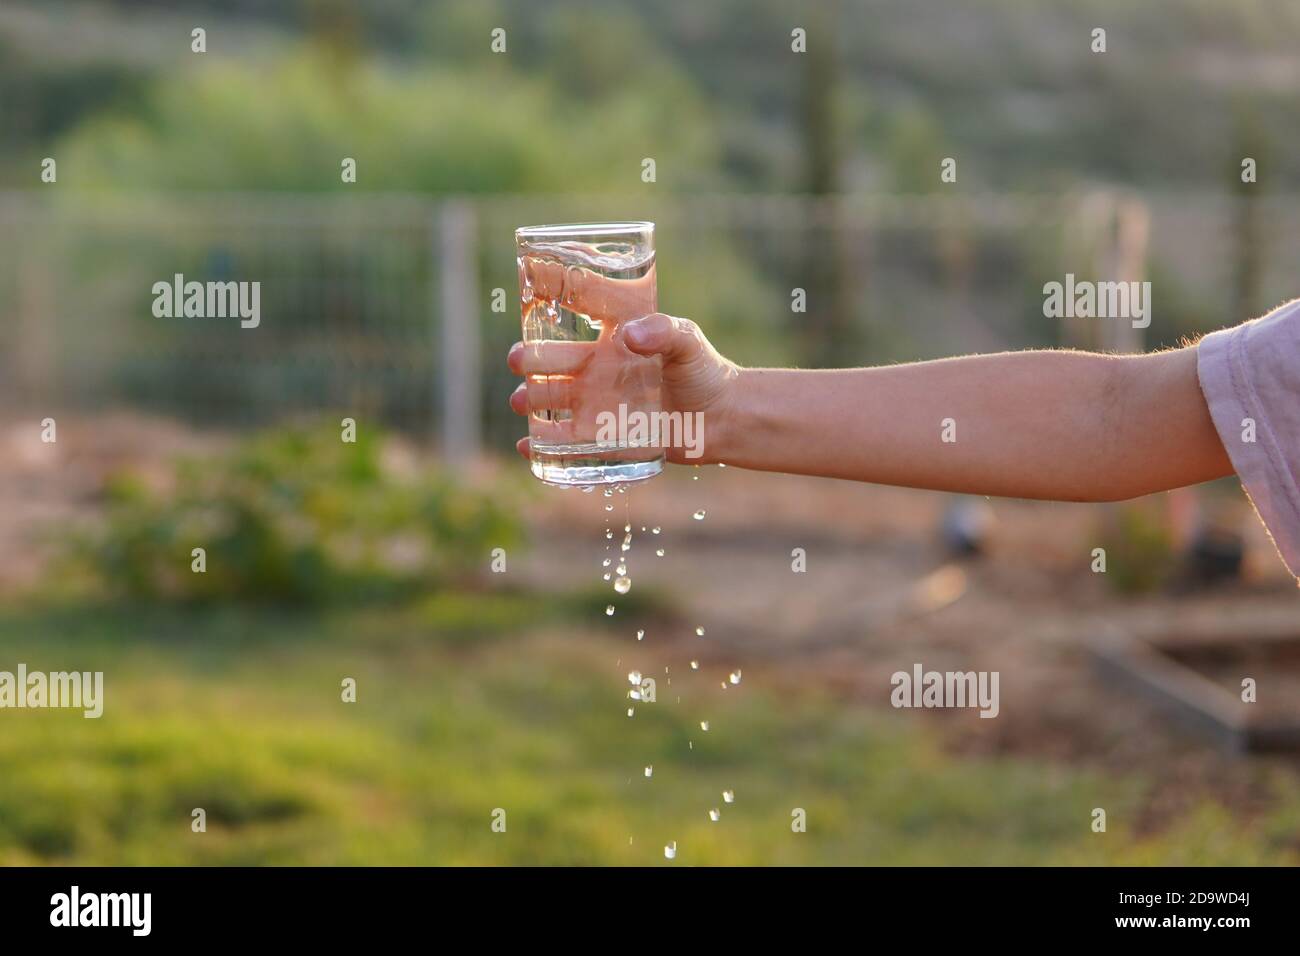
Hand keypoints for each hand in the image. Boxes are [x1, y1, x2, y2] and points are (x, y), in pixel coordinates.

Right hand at [507, 266, 739, 464]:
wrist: (721, 419)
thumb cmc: (704, 371)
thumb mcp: (688, 342)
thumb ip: (664, 332)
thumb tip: (630, 336)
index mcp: (613, 334)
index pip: (579, 304)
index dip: (553, 286)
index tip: (529, 273)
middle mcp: (597, 365)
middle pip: (553, 358)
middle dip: (530, 358)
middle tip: (518, 360)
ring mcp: (596, 401)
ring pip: (551, 398)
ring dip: (532, 399)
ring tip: (522, 402)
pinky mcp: (601, 435)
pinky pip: (565, 440)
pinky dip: (542, 444)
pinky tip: (526, 445)